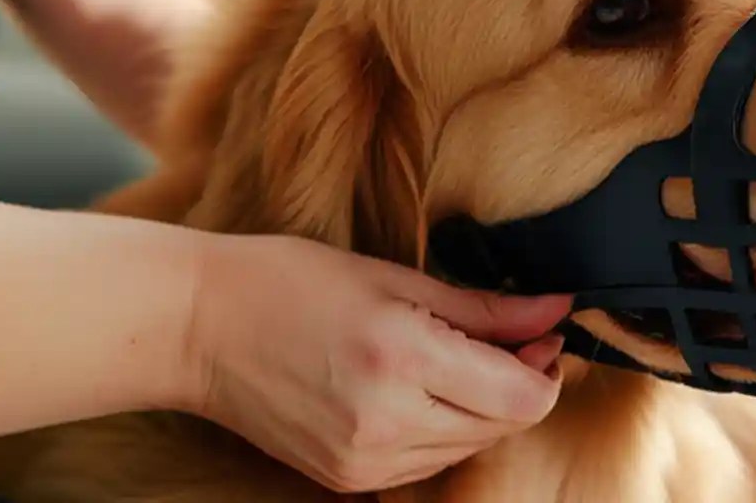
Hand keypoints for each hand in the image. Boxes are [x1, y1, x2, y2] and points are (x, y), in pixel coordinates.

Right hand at [186, 234, 570, 492]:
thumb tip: (556, 310)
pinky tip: (420, 388)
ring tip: (453, 357)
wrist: (199, 327)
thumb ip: (485, 308)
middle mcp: (387, 423)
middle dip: (519, 384)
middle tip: (510, 339)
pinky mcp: (348, 478)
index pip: (522, 399)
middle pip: (504, 426)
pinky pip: (428, 462)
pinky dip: (443, 427)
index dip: (547, 368)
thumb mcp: (396, 279)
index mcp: (402, 359)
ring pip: (470, 447)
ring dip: (482, 408)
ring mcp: (364, 460)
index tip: (541, 334)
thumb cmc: (292, 283)